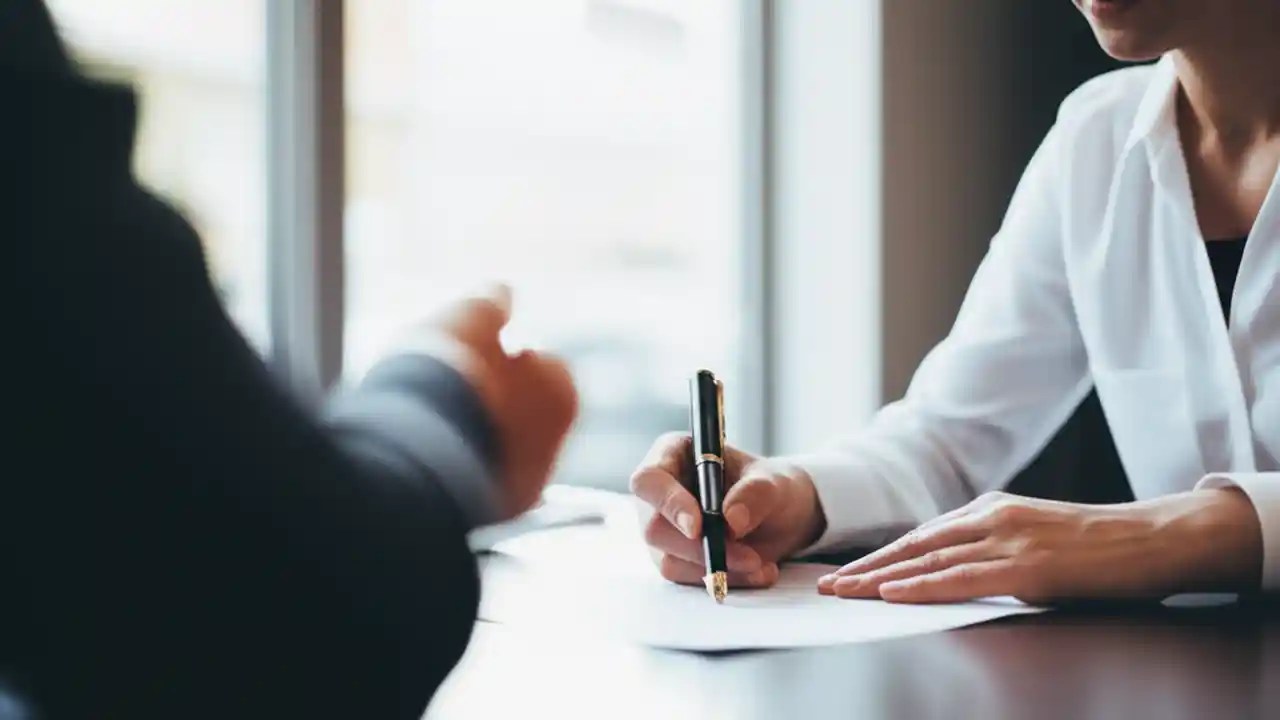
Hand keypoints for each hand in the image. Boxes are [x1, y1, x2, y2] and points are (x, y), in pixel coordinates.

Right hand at [417, 285, 578, 519]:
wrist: (416, 451)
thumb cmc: (445, 374)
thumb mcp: (466, 319)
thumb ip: (488, 305)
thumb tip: (501, 293)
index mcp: (561, 393)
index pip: (545, 369)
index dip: (509, 360)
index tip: (477, 357)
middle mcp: (554, 444)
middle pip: (527, 415)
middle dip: (494, 401)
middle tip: (453, 389)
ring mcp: (523, 487)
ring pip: (502, 453)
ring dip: (475, 437)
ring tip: (434, 421)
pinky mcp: (489, 517)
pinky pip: (478, 485)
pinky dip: (460, 469)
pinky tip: (430, 454)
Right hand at [629, 433, 826, 588]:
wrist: (782, 516)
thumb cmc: (771, 487)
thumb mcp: (775, 483)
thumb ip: (755, 494)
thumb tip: (731, 520)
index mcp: (674, 455)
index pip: (650, 480)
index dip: (668, 504)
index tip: (697, 527)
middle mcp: (661, 493)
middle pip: (654, 528)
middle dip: (699, 548)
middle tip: (748, 557)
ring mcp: (665, 529)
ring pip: (670, 560)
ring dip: (717, 568)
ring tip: (761, 563)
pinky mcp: (676, 558)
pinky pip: (688, 578)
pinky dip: (724, 579)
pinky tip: (755, 572)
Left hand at [816, 489, 1261, 603]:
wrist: (1153, 539)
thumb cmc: (1097, 548)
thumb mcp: (1034, 538)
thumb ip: (994, 551)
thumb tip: (956, 574)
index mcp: (992, 510)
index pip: (923, 536)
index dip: (882, 556)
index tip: (848, 573)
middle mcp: (992, 517)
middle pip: (914, 545)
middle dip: (867, 567)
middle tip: (828, 586)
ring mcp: (1008, 538)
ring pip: (928, 560)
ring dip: (880, 578)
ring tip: (844, 593)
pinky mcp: (1027, 565)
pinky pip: (961, 578)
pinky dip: (921, 586)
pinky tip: (892, 594)